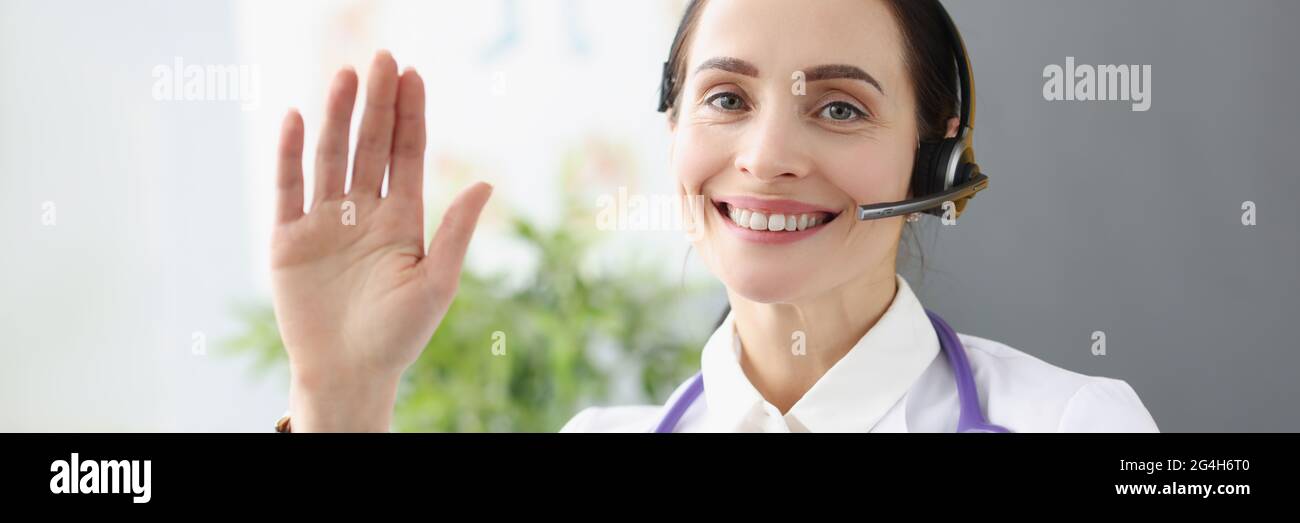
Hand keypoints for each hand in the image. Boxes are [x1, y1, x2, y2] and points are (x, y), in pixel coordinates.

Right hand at [271, 51, 492, 430]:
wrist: (347, 374)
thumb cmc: (398, 336)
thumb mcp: (437, 283)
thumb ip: (456, 231)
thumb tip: (485, 183)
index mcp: (401, 221)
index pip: (406, 155)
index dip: (409, 116)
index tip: (413, 75)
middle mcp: (363, 213)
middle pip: (370, 146)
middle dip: (377, 103)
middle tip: (383, 58)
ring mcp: (324, 223)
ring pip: (331, 158)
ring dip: (338, 117)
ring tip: (346, 76)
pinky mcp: (288, 240)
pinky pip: (288, 188)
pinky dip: (290, 154)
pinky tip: (297, 119)